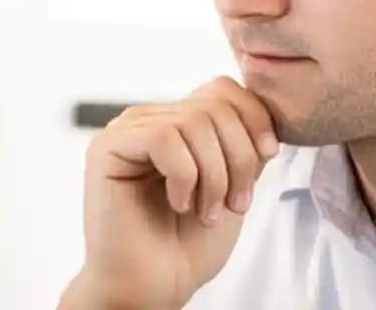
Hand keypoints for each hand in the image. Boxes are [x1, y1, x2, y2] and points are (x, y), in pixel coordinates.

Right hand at [60, 76, 278, 309]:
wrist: (155, 287)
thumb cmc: (189, 244)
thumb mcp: (234, 182)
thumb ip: (244, 142)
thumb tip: (264, 111)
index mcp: (179, 121)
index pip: (222, 88)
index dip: (254, 118)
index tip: (268, 157)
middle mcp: (150, 118)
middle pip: (213, 105)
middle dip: (238, 157)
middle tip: (235, 202)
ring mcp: (126, 131)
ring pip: (192, 122)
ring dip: (214, 175)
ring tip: (207, 212)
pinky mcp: (107, 148)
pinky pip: (162, 139)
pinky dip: (184, 176)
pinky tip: (179, 203)